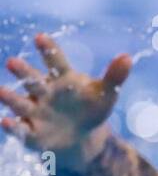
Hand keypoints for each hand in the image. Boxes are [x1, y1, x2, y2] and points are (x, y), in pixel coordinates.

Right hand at [0, 33, 131, 156]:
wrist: (80, 137)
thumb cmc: (90, 109)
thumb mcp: (106, 94)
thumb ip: (115, 76)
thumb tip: (128, 57)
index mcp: (62, 79)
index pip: (54, 61)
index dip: (48, 49)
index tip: (40, 37)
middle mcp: (44, 93)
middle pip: (32, 80)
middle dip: (23, 72)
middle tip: (13, 62)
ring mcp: (35, 112)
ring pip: (20, 103)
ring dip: (10, 97)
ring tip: (0, 91)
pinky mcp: (32, 133)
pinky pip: (21, 130)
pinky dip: (13, 127)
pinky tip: (5, 122)